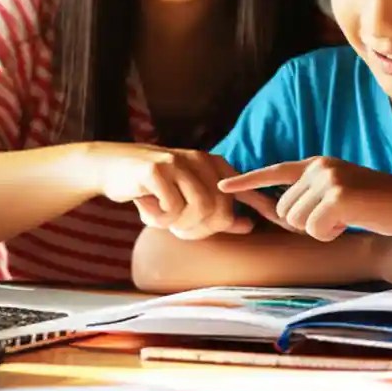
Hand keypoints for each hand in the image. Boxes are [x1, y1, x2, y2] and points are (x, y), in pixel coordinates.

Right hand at [87, 143, 284, 239]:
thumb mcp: (186, 196)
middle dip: (199, 230)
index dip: (262, 204)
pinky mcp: (157, 170)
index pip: (243, 187)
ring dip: (179, 225)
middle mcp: (200, 160)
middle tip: (176, 228)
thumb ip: (216, 210)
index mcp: (212, 165)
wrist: (111, 166)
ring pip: (198, 210)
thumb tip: (247, 226)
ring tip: (161, 218)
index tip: (280, 220)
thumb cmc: (152, 186)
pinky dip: (159, 218)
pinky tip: (146, 208)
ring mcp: (179, 163)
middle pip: (219, 210)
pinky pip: (171, 208)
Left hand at [218, 157, 391, 240]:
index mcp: (316, 164)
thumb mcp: (339, 191)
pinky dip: (330, 234)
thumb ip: (312, 196)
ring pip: (296, 222)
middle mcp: (318, 167)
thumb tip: (281, 214)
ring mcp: (327, 180)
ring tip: (347, 217)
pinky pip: (314, 230)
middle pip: (283, 210)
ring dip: (319, 229)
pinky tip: (352, 222)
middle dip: (304, 223)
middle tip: (337, 217)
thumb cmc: (377, 204)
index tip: (222, 186)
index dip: (247, 181)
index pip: (275, 172)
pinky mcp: (337, 197)